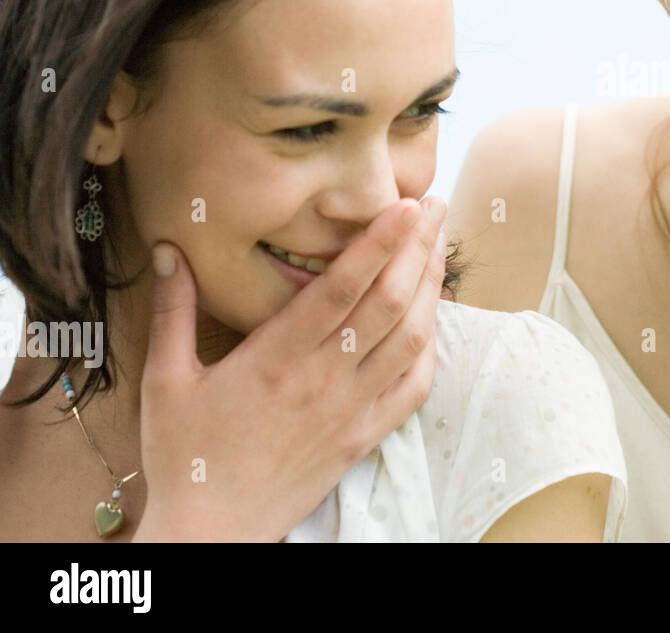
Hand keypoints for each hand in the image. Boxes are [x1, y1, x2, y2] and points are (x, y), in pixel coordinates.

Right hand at [131, 194, 446, 540]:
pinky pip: (413, 387)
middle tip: (434, 206)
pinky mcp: (364, 436)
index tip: (406, 205)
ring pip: (408, 338)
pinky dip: (430, 347)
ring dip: (430, 288)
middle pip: (388, 302)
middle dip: (417, 249)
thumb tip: (167, 248)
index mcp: (276, 357)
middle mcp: (323, 378)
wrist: (212, 531)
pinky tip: (432, 318)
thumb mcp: (164, 380)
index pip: (342, 288)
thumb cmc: (184, 456)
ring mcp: (350, 408)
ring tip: (437, 247)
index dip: (379, 243)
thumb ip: (172, 310)